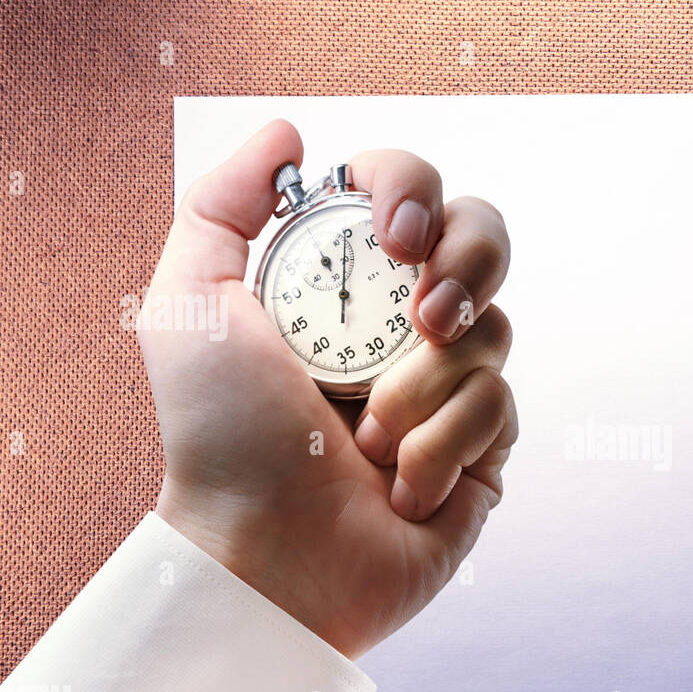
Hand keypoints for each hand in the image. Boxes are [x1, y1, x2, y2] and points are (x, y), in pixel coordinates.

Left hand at [139, 119, 514, 657]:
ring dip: (423, 389)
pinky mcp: (485, 450)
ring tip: (368, 440)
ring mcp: (450, 387)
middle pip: (486, 238)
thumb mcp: (190, 306)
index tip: (393, 240)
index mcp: (344, 283)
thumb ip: (223, 206)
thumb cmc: (222, 440)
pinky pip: (502, 408)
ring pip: (494, 331)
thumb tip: (292, 136)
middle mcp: (403, 325)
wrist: (268, 555)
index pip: (411, 194)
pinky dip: (442, 447)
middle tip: (423, 318)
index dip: (415, 192)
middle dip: (467, 264)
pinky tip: (399, 489)